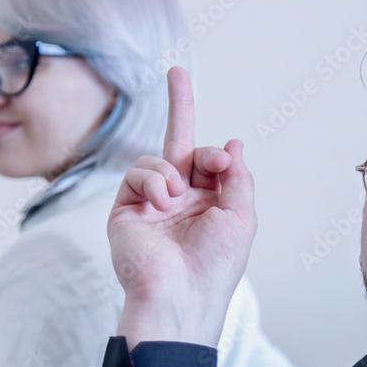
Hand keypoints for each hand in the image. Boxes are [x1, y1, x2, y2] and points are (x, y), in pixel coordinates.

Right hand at [109, 67, 256, 346]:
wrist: (180, 295)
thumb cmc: (215, 265)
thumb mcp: (241, 216)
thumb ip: (236, 176)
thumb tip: (234, 141)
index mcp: (210, 203)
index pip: (210, 162)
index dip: (217, 153)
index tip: (223, 160)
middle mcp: (180, 200)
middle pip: (178, 144)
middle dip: (180, 107)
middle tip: (177, 71)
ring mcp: (151, 204)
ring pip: (158, 159)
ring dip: (171, 171)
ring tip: (176, 197)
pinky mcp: (125, 209)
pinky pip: (137, 173)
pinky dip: (152, 181)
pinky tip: (161, 201)